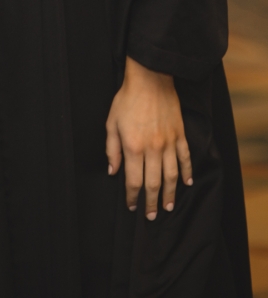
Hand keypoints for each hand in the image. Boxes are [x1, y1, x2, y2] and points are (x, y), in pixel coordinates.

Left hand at [106, 56, 191, 218]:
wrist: (150, 81)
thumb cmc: (126, 100)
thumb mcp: (111, 123)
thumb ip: (112, 149)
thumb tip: (112, 170)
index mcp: (133, 147)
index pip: (133, 180)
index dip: (132, 196)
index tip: (132, 206)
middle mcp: (153, 149)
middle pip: (154, 183)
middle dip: (153, 202)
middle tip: (152, 216)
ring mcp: (169, 143)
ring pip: (172, 175)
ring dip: (171, 193)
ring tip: (169, 206)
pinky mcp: (180, 136)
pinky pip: (185, 158)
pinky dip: (186, 172)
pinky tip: (186, 183)